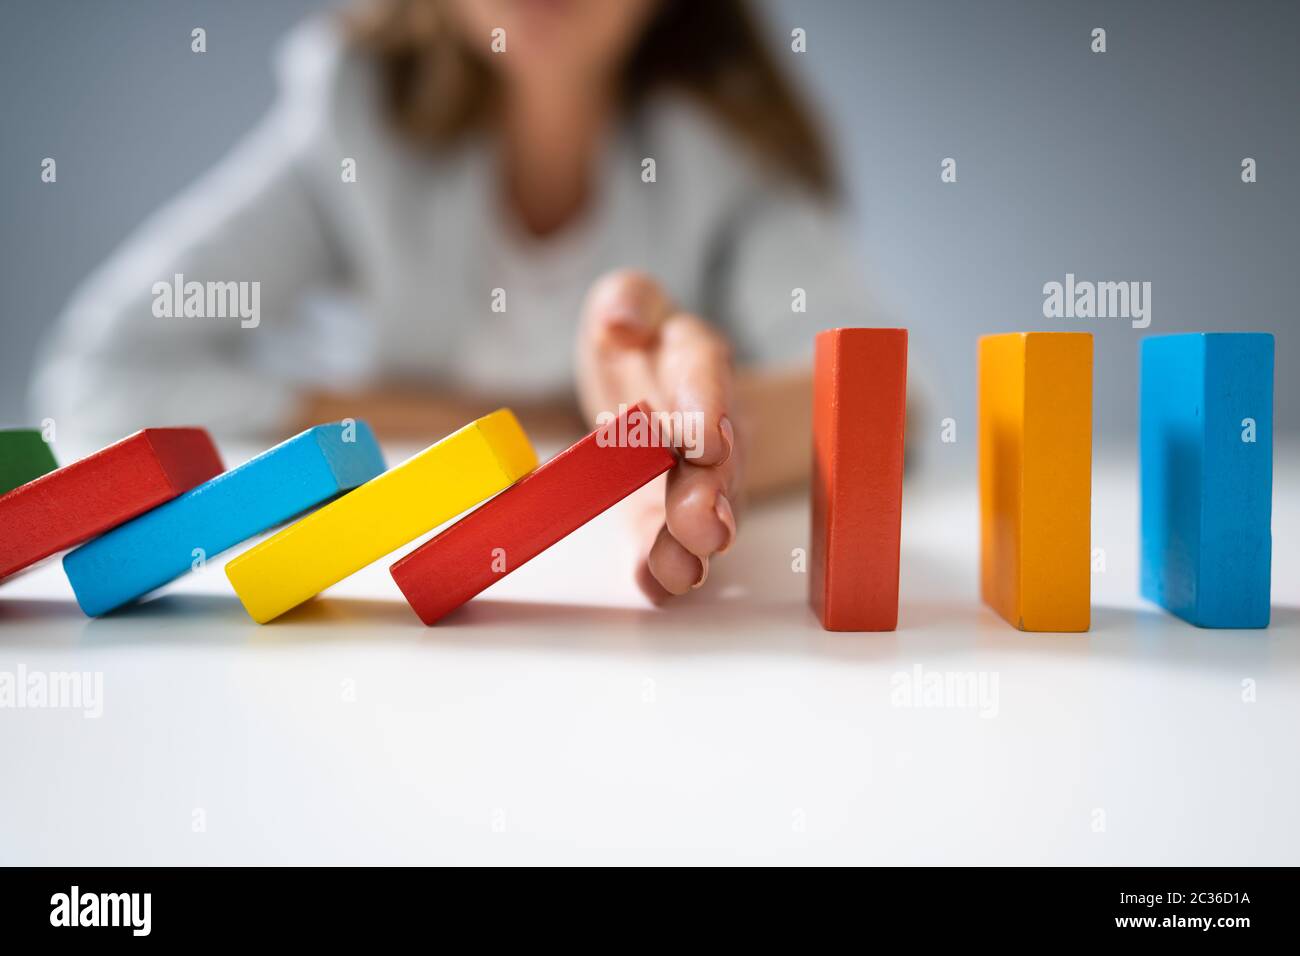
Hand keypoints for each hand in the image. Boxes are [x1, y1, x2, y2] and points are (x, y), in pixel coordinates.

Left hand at [575, 270, 739, 599]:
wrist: (655, 390)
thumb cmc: (639, 344)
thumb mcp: (628, 304)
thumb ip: (628, 301)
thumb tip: (622, 324)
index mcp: (696, 360)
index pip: (705, 377)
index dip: (705, 411)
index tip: (704, 443)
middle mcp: (712, 424)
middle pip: (719, 458)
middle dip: (710, 494)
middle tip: (704, 526)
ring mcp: (700, 478)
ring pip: (709, 509)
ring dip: (696, 542)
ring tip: (683, 568)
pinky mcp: (673, 520)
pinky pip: (675, 546)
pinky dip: (666, 570)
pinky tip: (657, 587)